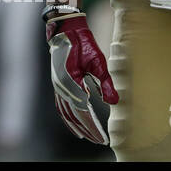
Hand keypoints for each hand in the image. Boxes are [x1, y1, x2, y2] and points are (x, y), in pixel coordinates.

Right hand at [45, 10, 117, 145]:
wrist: (65, 30)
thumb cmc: (83, 43)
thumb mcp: (98, 61)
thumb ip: (105, 82)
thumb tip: (113, 103)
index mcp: (71, 82)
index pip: (83, 111)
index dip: (93, 126)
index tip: (104, 138)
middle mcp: (61, 87)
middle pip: (73, 115)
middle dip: (87, 130)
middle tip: (100, 140)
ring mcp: (57, 86)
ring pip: (65, 112)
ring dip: (76, 126)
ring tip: (87, 136)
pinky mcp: (57, 83)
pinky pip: (60, 105)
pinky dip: (67, 117)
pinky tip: (74, 121)